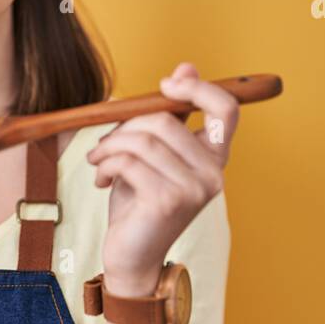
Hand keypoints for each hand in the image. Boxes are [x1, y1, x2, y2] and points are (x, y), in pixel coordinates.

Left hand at [86, 62, 238, 295]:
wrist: (131, 257)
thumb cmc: (138, 205)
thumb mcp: (151, 156)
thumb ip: (166, 118)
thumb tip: (186, 66)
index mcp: (214, 159)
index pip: (226, 110)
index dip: (199, 88)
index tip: (167, 83)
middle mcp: (213, 174)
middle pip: (166, 120)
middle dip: (126, 125)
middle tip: (105, 143)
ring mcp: (194, 189)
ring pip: (143, 139)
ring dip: (110, 145)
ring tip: (98, 160)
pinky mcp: (168, 201)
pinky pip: (129, 161)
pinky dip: (106, 163)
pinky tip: (100, 178)